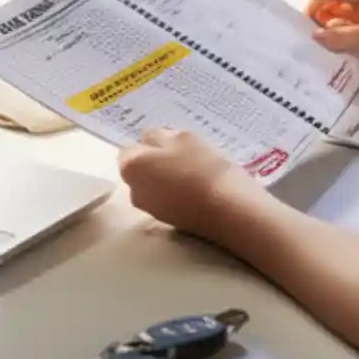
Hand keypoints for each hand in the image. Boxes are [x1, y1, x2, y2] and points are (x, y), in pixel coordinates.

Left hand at [118, 128, 269, 242]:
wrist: (229, 211)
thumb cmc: (202, 167)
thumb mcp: (181, 137)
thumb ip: (157, 135)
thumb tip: (147, 140)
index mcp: (129, 167)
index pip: (132, 148)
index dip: (152, 143)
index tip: (174, 143)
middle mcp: (133, 191)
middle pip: (144, 168)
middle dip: (160, 160)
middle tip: (189, 154)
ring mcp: (151, 210)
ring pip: (158, 184)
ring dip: (172, 176)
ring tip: (201, 171)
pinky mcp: (171, 222)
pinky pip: (171, 198)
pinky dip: (182, 191)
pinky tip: (204, 187)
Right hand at [305, 0, 358, 54]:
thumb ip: (346, 36)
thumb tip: (315, 38)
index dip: (313, 6)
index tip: (305, 28)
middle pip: (330, 6)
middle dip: (319, 23)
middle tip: (311, 44)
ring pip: (338, 22)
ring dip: (331, 35)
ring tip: (324, 53)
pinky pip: (349, 33)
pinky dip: (342, 42)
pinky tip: (340, 55)